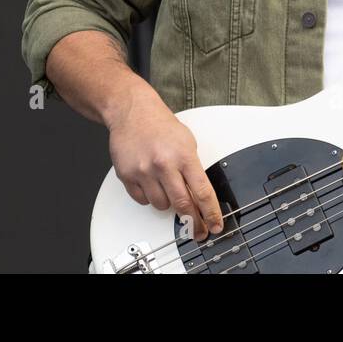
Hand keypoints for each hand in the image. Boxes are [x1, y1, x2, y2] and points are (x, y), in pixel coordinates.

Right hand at [107, 86, 223, 240]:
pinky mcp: (127, 176)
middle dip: (193, 221)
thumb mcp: (188, 142)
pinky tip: (152, 184)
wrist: (133, 112)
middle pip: (182, 204)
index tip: (214, 225)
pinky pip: (142, 200)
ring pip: (161, 205)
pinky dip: (149, 197)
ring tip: (167, 187)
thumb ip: (193, 169)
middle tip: (197, 229)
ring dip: (168, 203)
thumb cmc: (161, 126)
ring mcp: (144, 171)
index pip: (202, 192)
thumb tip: (200, 195)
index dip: (211, 213)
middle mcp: (164, 164)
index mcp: (184, 156)